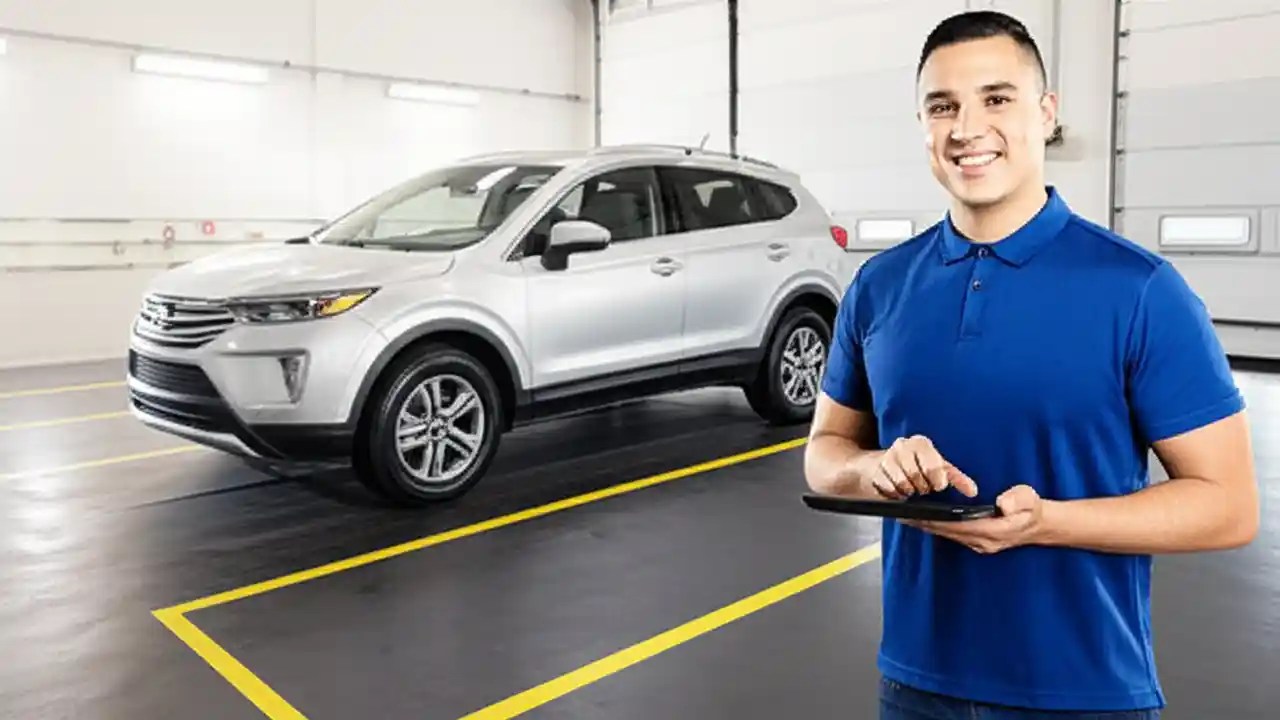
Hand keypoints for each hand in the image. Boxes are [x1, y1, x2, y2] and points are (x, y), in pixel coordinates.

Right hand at [870, 434, 978, 499]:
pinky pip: (888, 490)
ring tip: (910, 488)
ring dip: (908, 492)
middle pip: (916, 476)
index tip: (937, 485)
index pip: (933, 466)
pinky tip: (897, 490)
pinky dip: (895, 495)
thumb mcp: (939, 468)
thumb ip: (957, 478)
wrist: (882, 465)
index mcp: (921, 443)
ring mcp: (886, 457)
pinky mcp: (875, 471)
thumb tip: (972, 491)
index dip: (937, 481)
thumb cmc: (915, 466)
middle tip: (921, 487)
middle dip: (921, 488)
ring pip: (902, 484)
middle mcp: (902, 446)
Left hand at [902, 484, 1044, 553]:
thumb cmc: (1032, 510)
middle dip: (923, 523)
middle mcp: (982, 541)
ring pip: (947, 535)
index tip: (915, 514)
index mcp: (992, 531)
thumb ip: (1017, 500)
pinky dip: (937, 527)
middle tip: (899, 514)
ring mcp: (978, 543)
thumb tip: (1002, 503)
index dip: (934, 520)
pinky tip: (924, 519)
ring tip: (904, 516)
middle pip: (946, 532)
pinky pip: (952, 534)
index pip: (956, 526)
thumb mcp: (1029, 500)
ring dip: (927, 526)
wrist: (1041, 525)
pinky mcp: (977, 541)